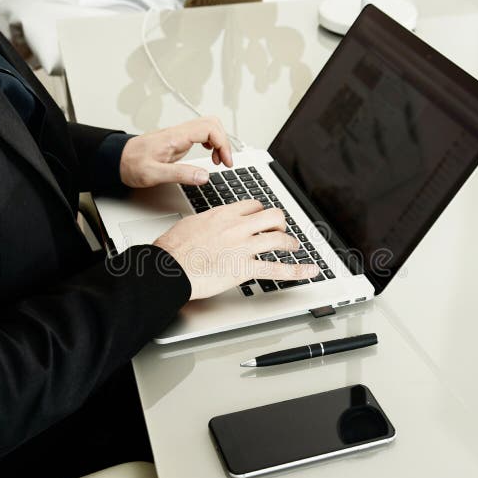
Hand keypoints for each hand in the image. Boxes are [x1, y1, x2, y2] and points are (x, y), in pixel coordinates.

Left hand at [119, 116, 232, 187]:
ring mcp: (179, 135)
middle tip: (224, 162)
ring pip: (208, 127)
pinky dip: (211, 143)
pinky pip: (201, 134)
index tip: (225, 162)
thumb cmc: (131, 164)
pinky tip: (209, 155)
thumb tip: (204, 176)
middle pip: (212, 123)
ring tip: (218, 160)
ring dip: (219, 142)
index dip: (223, 144)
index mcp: (175, 137)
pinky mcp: (178, 140)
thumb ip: (180, 175)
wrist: (117, 159)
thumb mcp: (154, 174)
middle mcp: (178, 133)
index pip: (209, 129)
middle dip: (224, 142)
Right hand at [153, 201, 320, 299]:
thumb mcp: (190, 224)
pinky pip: (276, 269)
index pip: (252, 206)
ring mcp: (243, 247)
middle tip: (280, 231)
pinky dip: (297, 271)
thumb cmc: (172, 250)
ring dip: (289, 243)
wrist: (168, 268)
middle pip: (272, 216)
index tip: (262, 219)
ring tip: (292, 247)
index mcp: (223, 215)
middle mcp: (237, 227)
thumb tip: (206, 226)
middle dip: (280, 224)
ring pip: (278, 239)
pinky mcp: (244, 268)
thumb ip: (206, 223)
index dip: (261, 213)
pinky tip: (309, 271)